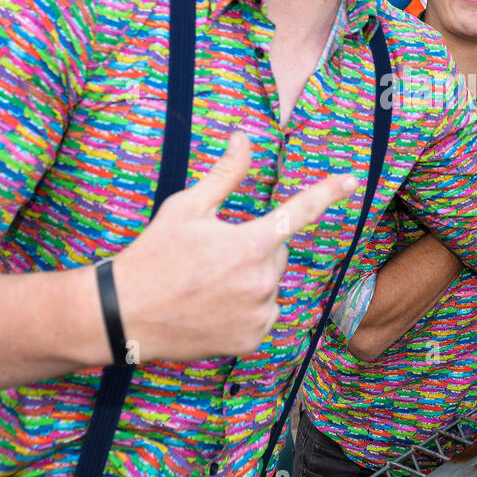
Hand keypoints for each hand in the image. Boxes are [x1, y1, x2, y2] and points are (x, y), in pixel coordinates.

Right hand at [111, 133, 357, 360]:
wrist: (124, 315)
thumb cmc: (154, 255)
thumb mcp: (186, 208)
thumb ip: (225, 174)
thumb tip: (244, 136)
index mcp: (250, 244)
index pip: (299, 211)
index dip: (327, 193)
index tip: (352, 180)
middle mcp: (261, 280)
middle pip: (278, 251)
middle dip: (256, 246)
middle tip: (214, 254)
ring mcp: (258, 313)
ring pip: (271, 283)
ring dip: (252, 278)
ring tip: (208, 284)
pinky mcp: (252, 340)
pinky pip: (265, 313)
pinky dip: (249, 308)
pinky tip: (215, 307)